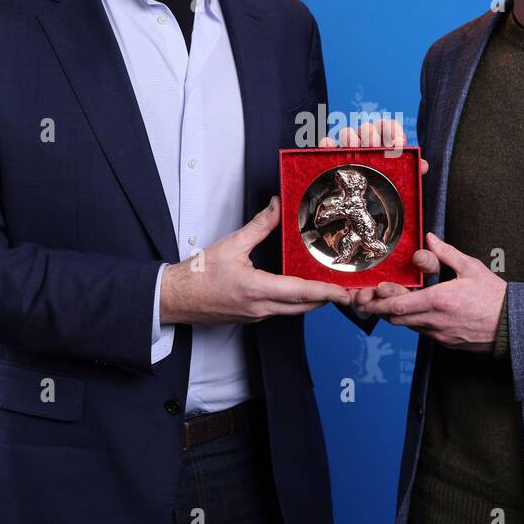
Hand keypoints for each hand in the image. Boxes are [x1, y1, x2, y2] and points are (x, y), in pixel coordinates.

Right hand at [159, 195, 351, 323]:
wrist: (175, 298)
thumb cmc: (197, 275)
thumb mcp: (231, 244)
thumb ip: (259, 225)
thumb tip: (277, 206)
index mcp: (257, 289)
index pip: (302, 293)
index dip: (327, 292)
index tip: (346, 291)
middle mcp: (260, 308)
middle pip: (305, 307)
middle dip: (328, 299)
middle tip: (348, 289)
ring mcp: (257, 315)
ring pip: (294, 311)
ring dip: (313, 301)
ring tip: (331, 288)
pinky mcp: (252, 317)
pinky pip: (281, 310)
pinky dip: (296, 302)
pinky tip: (302, 290)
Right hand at [319, 117, 428, 176]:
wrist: (365, 207)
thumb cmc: (384, 186)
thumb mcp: (400, 179)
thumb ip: (412, 170)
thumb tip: (423, 165)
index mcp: (384, 144)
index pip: (388, 127)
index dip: (392, 130)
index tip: (397, 142)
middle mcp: (366, 143)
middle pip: (367, 128)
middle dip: (370, 135)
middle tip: (373, 146)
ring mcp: (348, 149)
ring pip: (347, 133)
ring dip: (351, 137)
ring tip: (353, 148)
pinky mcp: (333, 157)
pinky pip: (328, 146)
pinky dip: (328, 144)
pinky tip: (329, 146)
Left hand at [355, 232, 504, 351]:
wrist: (512, 325)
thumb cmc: (494, 296)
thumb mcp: (471, 268)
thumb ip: (447, 253)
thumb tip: (430, 239)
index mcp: (439, 300)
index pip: (398, 306)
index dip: (378, 302)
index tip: (367, 295)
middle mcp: (435, 321)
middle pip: (395, 319)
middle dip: (378, 309)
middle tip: (365, 300)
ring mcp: (439, 334)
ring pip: (407, 326)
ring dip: (394, 316)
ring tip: (383, 303)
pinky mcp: (445, 342)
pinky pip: (421, 331)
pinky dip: (411, 322)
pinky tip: (410, 311)